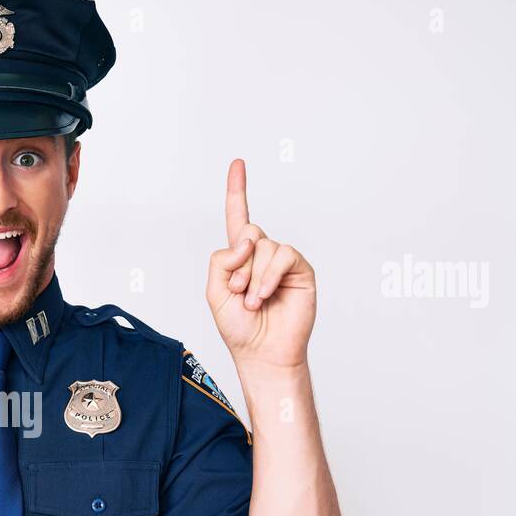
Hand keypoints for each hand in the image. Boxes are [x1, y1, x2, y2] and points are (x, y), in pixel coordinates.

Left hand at [205, 159, 316, 368]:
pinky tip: (265, 295)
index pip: (239, 218)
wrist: (262, 352)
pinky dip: (269, 276)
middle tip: (238, 292)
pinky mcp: (300, 270)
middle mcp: (262, 255)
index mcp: (240, 257)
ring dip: (252, 277)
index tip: (237, 163)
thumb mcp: (214, 292)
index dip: (238, 191)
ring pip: (264, 246)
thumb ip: (221, 260)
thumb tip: (247, 241)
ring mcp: (282, 262)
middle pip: (248, 233)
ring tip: (253, 302)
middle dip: (238, 264)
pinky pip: (283, 255)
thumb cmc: (239, 327)